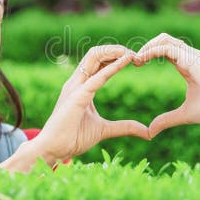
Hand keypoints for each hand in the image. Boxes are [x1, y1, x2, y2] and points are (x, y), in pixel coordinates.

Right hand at [29, 45, 148, 163]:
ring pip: (94, 56)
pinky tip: (125, 62)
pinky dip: (112, 68)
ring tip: (133, 54)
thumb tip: (147, 132)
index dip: (117, 57)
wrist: (53, 151)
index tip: (136, 60)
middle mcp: (77, 82)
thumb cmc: (73, 138)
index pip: (99, 61)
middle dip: (117, 49)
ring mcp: (75, 88)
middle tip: (138, 56)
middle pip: (96, 53)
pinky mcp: (76, 97)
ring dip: (115, 52)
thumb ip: (124, 127)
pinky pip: (96, 78)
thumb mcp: (104, 130)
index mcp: (82, 86)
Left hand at [133, 34, 199, 137]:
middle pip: (163, 39)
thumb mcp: (184, 114)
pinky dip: (152, 51)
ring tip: (135, 60)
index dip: (149, 53)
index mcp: (188, 65)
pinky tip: (142, 60)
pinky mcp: (192, 59)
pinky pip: (167, 48)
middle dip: (146, 46)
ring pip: (164, 39)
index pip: (165, 50)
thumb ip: (166, 120)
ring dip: (147, 46)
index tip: (136, 64)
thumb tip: (150, 131)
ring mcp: (191, 55)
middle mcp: (189, 56)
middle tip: (132, 61)